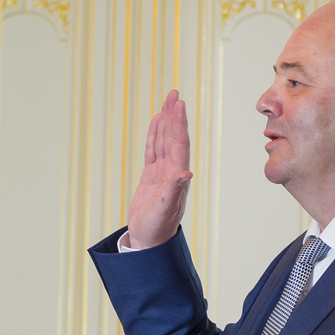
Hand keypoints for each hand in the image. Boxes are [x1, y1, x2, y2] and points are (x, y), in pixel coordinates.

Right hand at [124, 89, 192, 249]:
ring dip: (165, 121)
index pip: (179, 143)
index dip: (178, 123)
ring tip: (166, 101)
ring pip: (164, 141)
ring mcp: (162, 173)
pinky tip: (155, 123)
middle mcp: (172, 170)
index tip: (178, 104)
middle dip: (173, 115)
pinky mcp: (151, 177)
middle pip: (173, 137)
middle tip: (173, 92)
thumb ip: (174, 191)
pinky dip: (154, 136)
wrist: (149, 241)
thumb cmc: (157, 228)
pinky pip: (153, 151)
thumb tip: (186, 174)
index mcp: (177, 175)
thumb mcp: (164, 210)